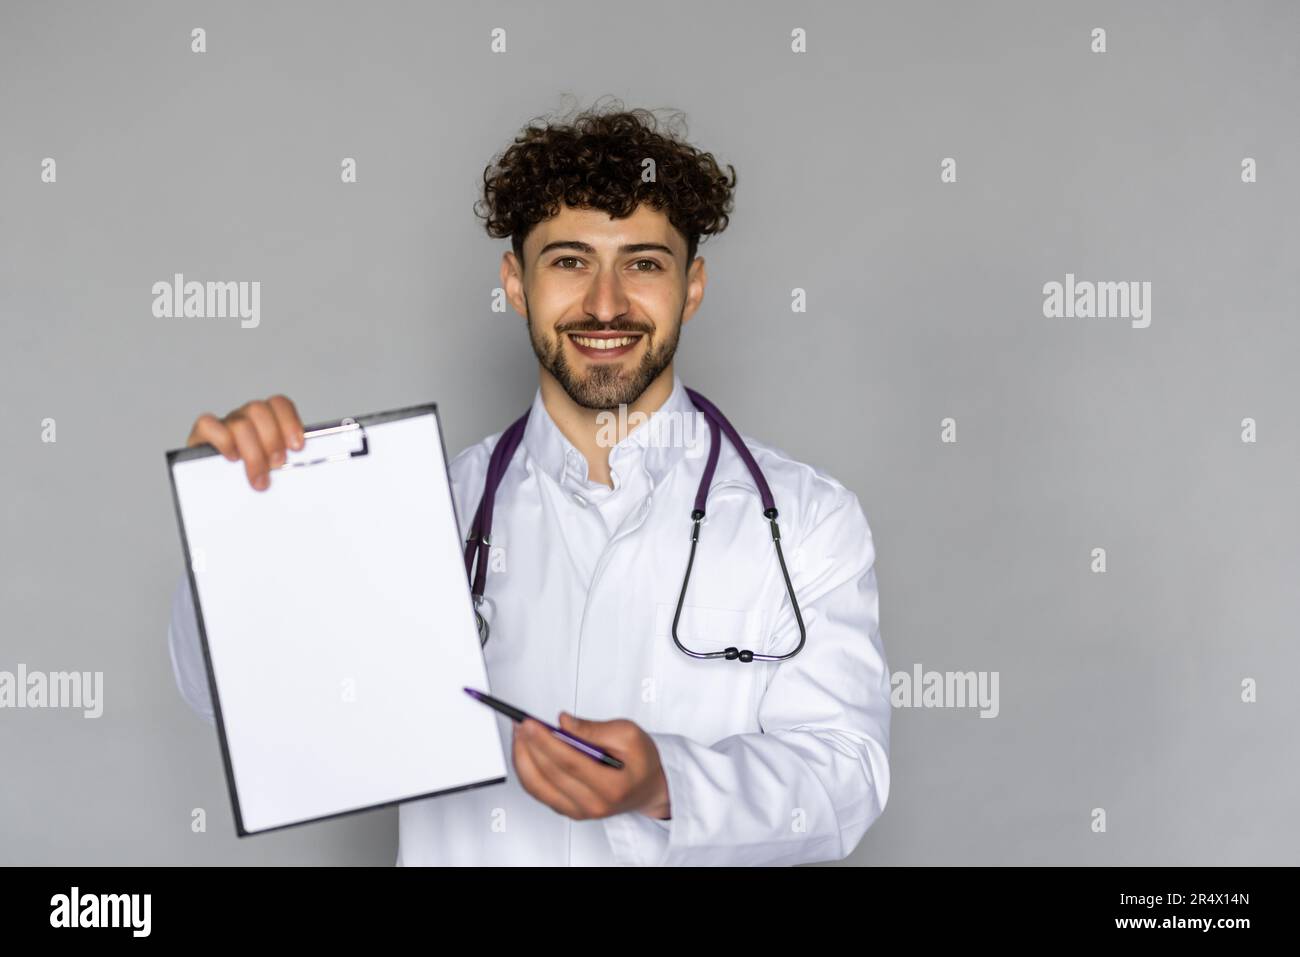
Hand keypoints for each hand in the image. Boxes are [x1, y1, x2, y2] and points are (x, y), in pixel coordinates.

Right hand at [186, 395, 305, 490]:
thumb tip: (310, 469)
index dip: (289, 421)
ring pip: (239, 423)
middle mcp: (245, 417)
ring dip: (253, 451)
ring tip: (260, 478)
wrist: (219, 496)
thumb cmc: (255, 480)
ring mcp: (223, 425)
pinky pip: (208, 424)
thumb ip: (289, 463)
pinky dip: (223, 440)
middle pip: (259, 411)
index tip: (297, 447)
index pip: (279, 404)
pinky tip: (233, 458)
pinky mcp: (201, 435)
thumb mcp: (277, 470)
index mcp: (266, 420)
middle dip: (272, 439)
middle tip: (277, 465)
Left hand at [512, 713, 670, 821]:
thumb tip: (564, 722)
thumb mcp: (629, 735)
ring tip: (519, 735)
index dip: (545, 741)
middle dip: (529, 746)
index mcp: (611, 787)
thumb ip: (594, 729)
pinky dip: (526, 770)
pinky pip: (537, 791)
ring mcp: (577, 811)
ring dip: (522, 758)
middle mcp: (592, 805)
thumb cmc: (641, 763)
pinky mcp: (567, 809)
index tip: (530, 724)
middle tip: (520, 724)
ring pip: (536, 786)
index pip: (569, 763)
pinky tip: (525, 751)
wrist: (647, 789)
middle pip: (548, 775)